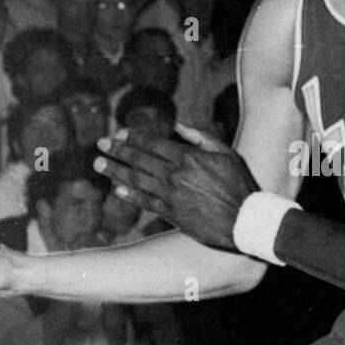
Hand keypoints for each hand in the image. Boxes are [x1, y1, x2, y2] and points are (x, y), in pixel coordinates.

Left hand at [97, 124, 258, 250]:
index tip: (118, 133)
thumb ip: (200, 136)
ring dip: (115, 171)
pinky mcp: (172, 214)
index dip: (132, 137)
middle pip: (139, 159)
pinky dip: (130, 195)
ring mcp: (172, 195)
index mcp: (188, 157)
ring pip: (137, 180)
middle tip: (100, 144)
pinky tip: (117, 190)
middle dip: (117, 150)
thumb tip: (177, 125)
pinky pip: (145, 202)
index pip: (152, 143)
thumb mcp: (225, 153)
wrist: (245, 220)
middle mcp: (175, 175)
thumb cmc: (239, 183)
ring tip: (98, 164)